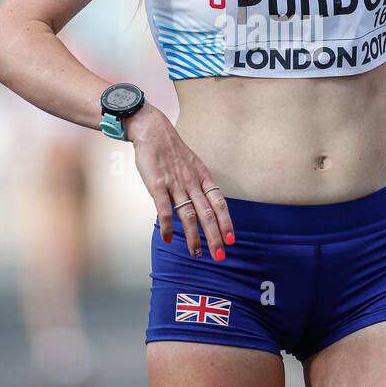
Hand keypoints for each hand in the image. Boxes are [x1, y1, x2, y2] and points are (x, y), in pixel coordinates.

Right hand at [127, 104, 234, 257]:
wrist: (153, 131)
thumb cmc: (171, 150)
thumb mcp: (192, 165)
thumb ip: (197, 185)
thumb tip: (203, 205)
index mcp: (203, 177)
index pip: (219, 203)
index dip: (226, 222)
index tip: (232, 239)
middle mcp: (192, 182)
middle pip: (207, 213)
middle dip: (214, 236)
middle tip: (219, 255)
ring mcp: (175, 184)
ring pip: (188, 215)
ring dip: (193, 236)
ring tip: (196, 253)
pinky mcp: (157, 185)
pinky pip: (164, 209)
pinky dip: (167, 226)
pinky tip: (169, 239)